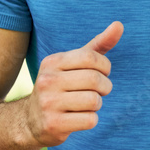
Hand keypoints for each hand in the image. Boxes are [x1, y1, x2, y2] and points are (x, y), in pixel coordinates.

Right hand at [25, 21, 121, 147]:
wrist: (30, 120)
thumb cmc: (61, 86)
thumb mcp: (75, 64)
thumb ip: (98, 45)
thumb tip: (119, 24)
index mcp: (52, 62)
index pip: (91, 57)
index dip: (105, 66)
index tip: (102, 73)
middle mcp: (47, 80)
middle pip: (94, 79)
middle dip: (105, 87)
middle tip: (100, 91)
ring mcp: (48, 103)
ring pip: (94, 101)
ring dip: (97, 104)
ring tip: (86, 104)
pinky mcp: (53, 124)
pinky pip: (90, 120)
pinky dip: (91, 120)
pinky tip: (78, 118)